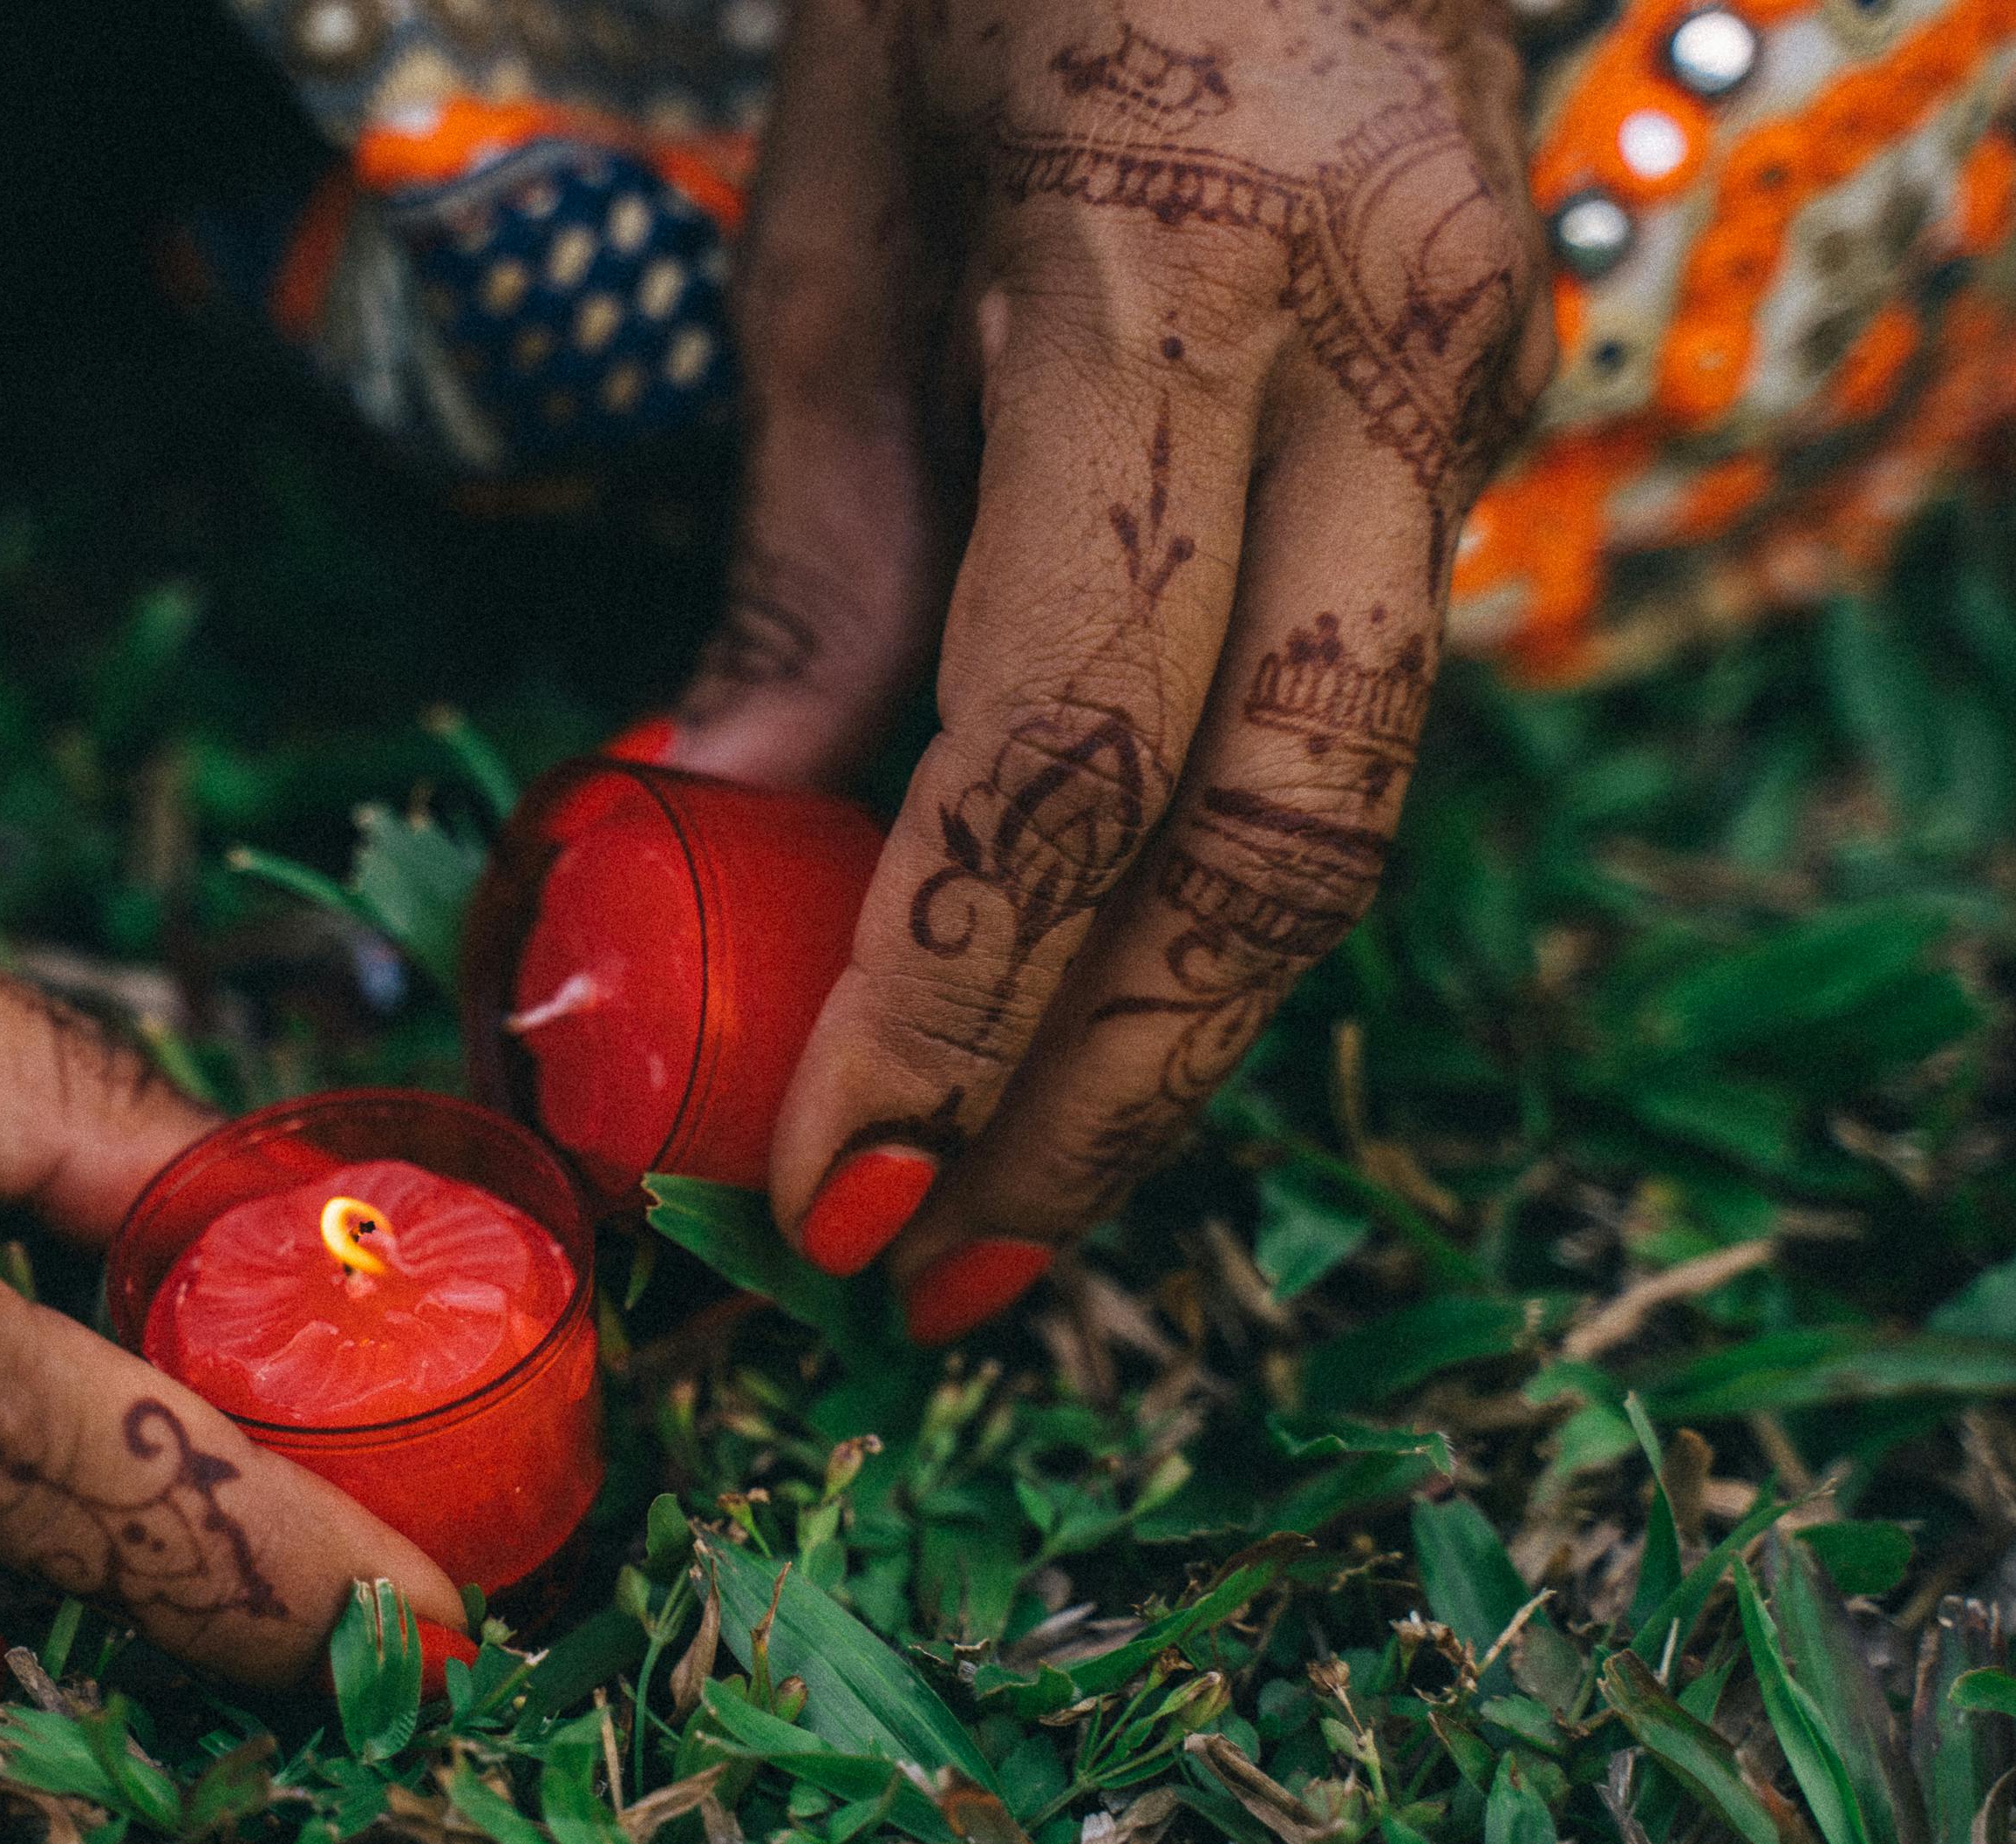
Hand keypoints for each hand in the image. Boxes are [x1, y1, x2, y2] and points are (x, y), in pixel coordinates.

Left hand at [665, 0, 1551, 1336]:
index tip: (837, 1186)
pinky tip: (1088, 992)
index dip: (956, 995)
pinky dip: (1206, 882)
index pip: (1075, 735)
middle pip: (1276, 833)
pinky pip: (1344, 708)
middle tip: (938, 1280)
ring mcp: (1480, 383)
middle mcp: (1401, 349)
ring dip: (1172, 1032)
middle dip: (1102, 1095)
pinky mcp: (1482, 418)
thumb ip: (817, 530)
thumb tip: (720, 803)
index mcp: (1198, 265)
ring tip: (1006, 1195)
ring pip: (1348, 808)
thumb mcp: (839, 204)